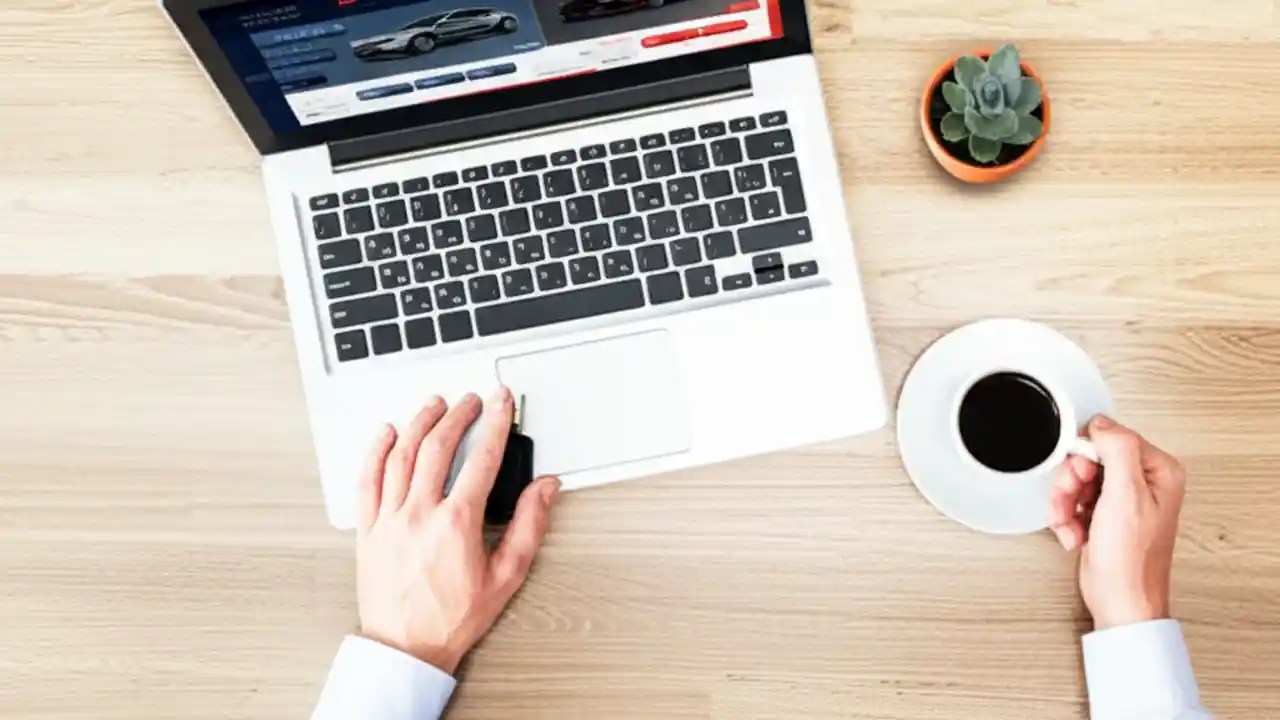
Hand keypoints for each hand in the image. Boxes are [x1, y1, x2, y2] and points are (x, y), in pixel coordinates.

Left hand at [354, 389, 560, 673]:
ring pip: (401, 455)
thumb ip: (528, 526)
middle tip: (471, 401)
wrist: (405, 649)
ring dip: (420, 423)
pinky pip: (367, 480)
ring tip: (435, 405)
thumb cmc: (452, 619)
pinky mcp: (368, 530)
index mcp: (456, 525)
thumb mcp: (506, 576)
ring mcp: (389, 520)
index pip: (482, 460)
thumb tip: (543, 490)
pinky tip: (386, 433)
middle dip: (458, 415)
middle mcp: (419, 516)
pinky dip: (376, 451)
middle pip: (438, 447)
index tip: (501, 403)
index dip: (496, 424)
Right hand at [1049, 415, 1185, 629]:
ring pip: (1076, 481)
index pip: (1113, 438)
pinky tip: (1075, 534)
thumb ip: (1118, 450)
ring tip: (1072, 523)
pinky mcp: (1103, 516)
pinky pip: (1073, 502)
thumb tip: (1103, 423)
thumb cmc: (1131, 561)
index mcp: (1159, 472)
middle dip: (1072, 483)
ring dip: (1065, 504)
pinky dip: (1066, 518)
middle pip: (1090, 459)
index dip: (1088, 454)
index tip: (1081, 475)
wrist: (1120, 601)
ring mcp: (1122, 501)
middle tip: (1074, 500)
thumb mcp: (1126, 496)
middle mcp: (1144, 484)